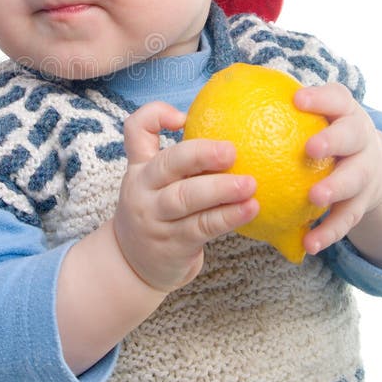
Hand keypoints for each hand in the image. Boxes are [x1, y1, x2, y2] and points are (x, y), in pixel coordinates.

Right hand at [112, 100, 258, 291]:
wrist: (131, 265)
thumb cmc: (157, 212)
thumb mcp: (155, 181)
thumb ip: (180, 158)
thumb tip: (226, 129)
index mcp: (140, 166)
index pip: (135, 130)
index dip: (155, 115)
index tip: (184, 117)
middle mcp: (143, 188)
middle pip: (166, 164)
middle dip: (199, 154)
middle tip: (231, 150)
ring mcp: (155, 218)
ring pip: (185, 198)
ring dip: (220, 190)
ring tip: (250, 184)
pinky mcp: (172, 244)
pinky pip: (202, 227)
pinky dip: (228, 217)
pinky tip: (250, 208)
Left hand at [294, 83, 381, 255]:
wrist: (369, 166)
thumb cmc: (323, 134)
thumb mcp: (312, 117)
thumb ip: (277, 110)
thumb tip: (217, 102)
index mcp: (344, 112)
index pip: (336, 98)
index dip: (320, 98)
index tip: (297, 99)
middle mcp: (361, 139)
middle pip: (352, 135)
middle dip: (332, 140)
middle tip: (309, 149)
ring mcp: (366, 171)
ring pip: (355, 178)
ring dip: (335, 187)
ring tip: (314, 197)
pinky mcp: (363, 202)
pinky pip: (347, 219)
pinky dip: (329, 232)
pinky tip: (308, 244)